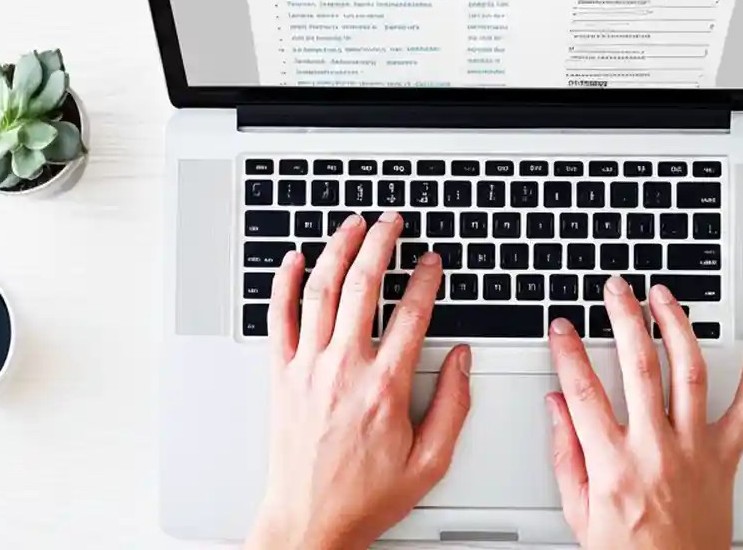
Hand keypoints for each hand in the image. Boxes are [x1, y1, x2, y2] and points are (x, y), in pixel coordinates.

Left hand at [246, 212, 471, 549]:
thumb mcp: (430, 461)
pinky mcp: (281, 376)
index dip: (426, 280)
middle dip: (382, 244)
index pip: (412, 314)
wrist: (309, 523)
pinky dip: (285, 283)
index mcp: (385, 388)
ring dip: (338, 249)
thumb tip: (464, 360)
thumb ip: (454, 406)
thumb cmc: (366, 497)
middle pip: (364, 287)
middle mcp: (344, 369)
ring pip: (321, 291)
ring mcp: (307, 369)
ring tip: (352, 224)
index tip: (433, 262)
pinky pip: (279, 318)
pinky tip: (295, 259)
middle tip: (393, 222)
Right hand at [547, 279, 742, 549]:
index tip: (561, 327)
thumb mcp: (579, 512)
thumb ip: (566, 455)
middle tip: (616, 289)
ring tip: (665, 298)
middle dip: (624, 317)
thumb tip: (556, 407)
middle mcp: (656, 450)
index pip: (584, 390)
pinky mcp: (726, 459)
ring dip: (676, 327)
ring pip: (689, 373)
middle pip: (639, 366)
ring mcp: (695, 450)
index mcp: (613, 464)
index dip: (568, 351)